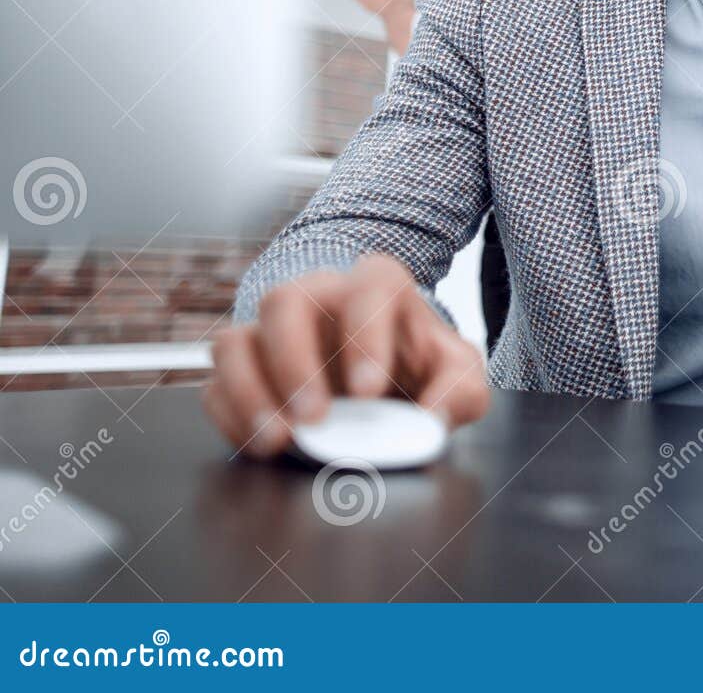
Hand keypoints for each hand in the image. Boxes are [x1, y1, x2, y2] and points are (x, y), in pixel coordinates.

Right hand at [204, 254, 490, 458]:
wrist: (389, 381)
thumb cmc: (421, 369)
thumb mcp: (456, 378)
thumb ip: (459, 393)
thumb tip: (431, 420)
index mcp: (378, 287)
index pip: (370, 285)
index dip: (365, 335)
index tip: (370, 390)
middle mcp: (318, 297)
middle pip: (285, 301)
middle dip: (294, 361)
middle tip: (315, 417)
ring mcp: (273, 332)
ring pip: (235, 339)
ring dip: (249, 391)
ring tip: (279, 439)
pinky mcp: (244, 369)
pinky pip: (215, 383)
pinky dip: (231, 416)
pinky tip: (262, 444)